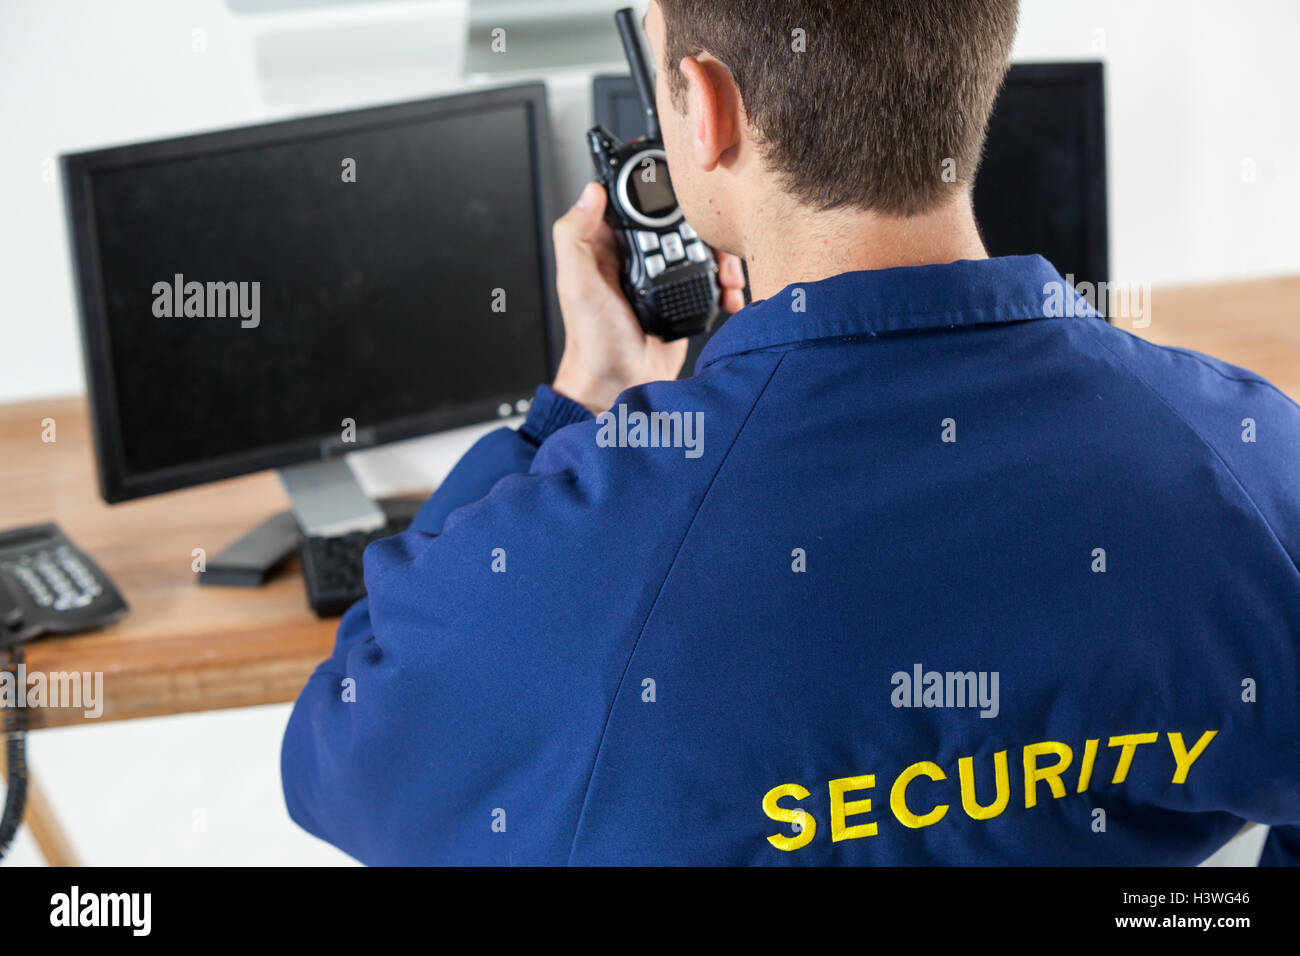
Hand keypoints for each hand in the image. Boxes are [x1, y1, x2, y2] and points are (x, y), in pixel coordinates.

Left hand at [550, 181, 746, 413]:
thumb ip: (575, 237)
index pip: (640, 203)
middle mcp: (638, 254)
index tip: (693, 195)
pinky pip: (712, 279)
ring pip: (703, 248)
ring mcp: (664, 274)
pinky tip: (728, 295)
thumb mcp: (576, 284)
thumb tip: (590, 192)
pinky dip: (726, 285)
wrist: (619, 385)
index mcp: (609, 243)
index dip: (666, 195)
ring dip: (723, 259)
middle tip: (719, 246)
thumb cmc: (591, 341)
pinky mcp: (685, 296)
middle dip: (708, 231)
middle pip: (682, 222)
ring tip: (728, 276)